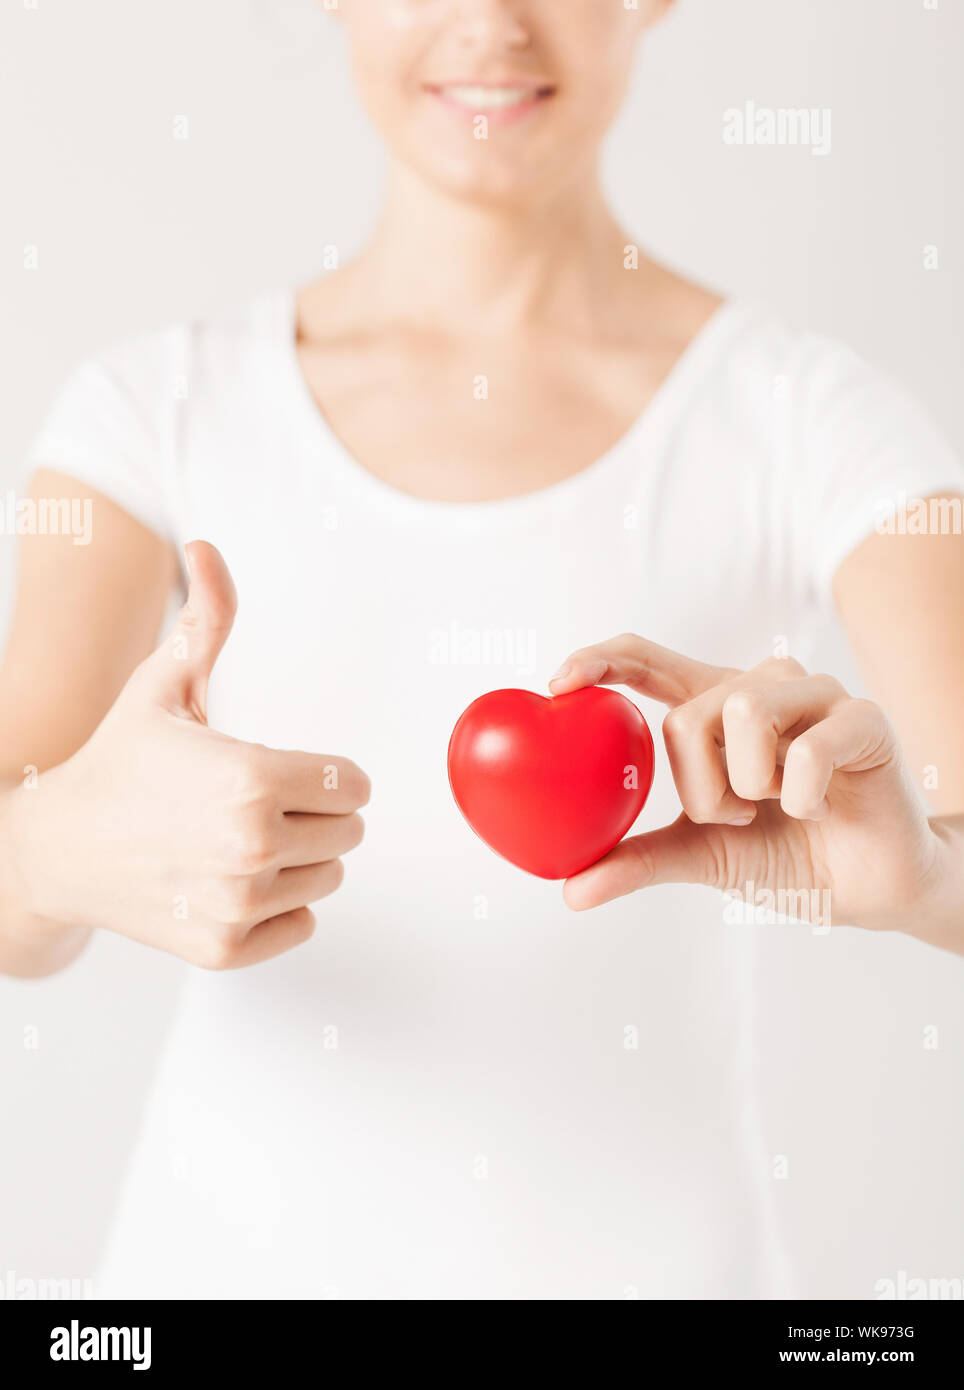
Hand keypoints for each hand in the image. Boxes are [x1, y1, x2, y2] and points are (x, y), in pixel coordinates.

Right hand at [11, 542, 369, 969]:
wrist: (60, 848)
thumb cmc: (121, 761)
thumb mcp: (164, 685)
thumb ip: (207, 620)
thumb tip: (205, 548)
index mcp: (252, 777)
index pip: (355, 784)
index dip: (326, 773)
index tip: (289, 770)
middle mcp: (252, 845)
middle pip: (349, 831)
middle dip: (315, 813)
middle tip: (256, 803)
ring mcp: (239, 903)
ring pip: (328, 877)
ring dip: (299, 858)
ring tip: (238, 839)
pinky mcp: (227, 948)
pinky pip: (302, 925)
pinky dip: (280, 907)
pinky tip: (230, 879)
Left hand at [549, 635, 940, 932]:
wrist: (869, 890)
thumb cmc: (786, 856)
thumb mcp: (701, 856)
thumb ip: (639, 859)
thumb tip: (570, 891)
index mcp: (715, 707)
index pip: (648, 660)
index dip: (602, 659)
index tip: (558, 683)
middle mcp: (760, 688)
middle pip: (688, 713)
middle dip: (700, 789)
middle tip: (736, 817)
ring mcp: (814, 696)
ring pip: (740, 713)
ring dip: (748, 787)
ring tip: (778, 808)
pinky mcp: (862, 719)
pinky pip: (804, 751)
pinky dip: (800, 798)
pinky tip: (820, 809)